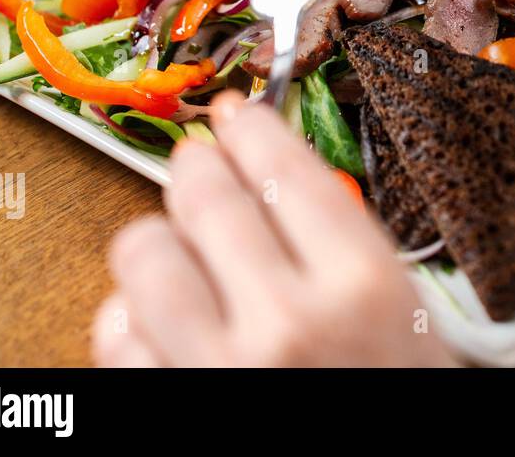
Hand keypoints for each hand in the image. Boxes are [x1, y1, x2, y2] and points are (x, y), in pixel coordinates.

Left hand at [92, 91, 454, 366]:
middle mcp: (286, 321)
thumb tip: (270, 170)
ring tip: (179, 245)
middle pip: (206, 194)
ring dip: (158, 237)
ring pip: (143, 251)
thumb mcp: (399, 311)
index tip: (236, 112)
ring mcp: (217, 369)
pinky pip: (115, 332)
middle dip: (197, 164)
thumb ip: (340, 241)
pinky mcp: (168, 403)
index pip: (284, 167)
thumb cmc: (394, 393)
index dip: (250, 127)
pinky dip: (131, 314)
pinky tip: (162, 316)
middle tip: (199, 159)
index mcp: (360, 285)